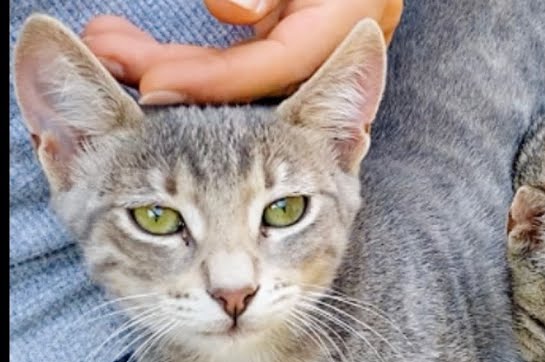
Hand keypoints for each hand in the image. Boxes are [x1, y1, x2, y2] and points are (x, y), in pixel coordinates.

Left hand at [81, 0, 401, 104]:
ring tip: (105, 48)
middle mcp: (335, 38)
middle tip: (105, 60)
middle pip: (254, 77)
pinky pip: (238, 58)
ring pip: (239, 70)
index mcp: (355, 13)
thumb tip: (234, 8)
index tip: (151, 85)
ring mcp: (311, 40)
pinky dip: (190, 60)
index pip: (280, 63)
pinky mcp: (287, 34)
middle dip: (176, 73)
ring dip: (172, 65)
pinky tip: (138, 54)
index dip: (217, 80)